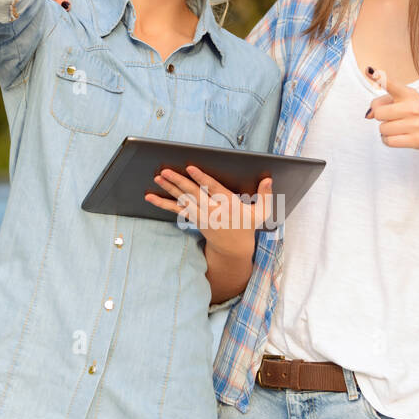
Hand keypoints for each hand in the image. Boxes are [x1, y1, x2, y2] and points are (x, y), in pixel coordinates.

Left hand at [145, 165, 273, 252]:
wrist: (233, 249)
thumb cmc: (247, 226)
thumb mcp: (261, 213)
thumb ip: (265, 195)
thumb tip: (268, 179)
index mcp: (229, 205)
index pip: (214, 189)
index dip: (202, 179)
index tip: (191, 168)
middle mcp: (213, 211)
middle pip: (194, 194)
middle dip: (179, 182)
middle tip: (166, 171)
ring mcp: (201, 216)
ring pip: (182, 200)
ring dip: (168, 189)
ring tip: (157, 178)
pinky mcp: (193, 219)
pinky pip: (176, 210)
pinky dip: (162, 203)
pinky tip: (150, 197)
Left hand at [364, 69, 418, 154]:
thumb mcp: (409, 101)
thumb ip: (385, 102)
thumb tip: (368, 115)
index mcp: (410, 94)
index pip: (392, 84)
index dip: (380, 78)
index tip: (369, 70)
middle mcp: (413, 107)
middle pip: (379, 113)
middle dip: (381, 117)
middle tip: (393, 117)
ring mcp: (416, 124)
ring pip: (382, 128)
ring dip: (386, 130)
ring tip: (399, 128)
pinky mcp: (415, 140)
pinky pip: (388, 141)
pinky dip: (388, 140)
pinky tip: (398, 137)